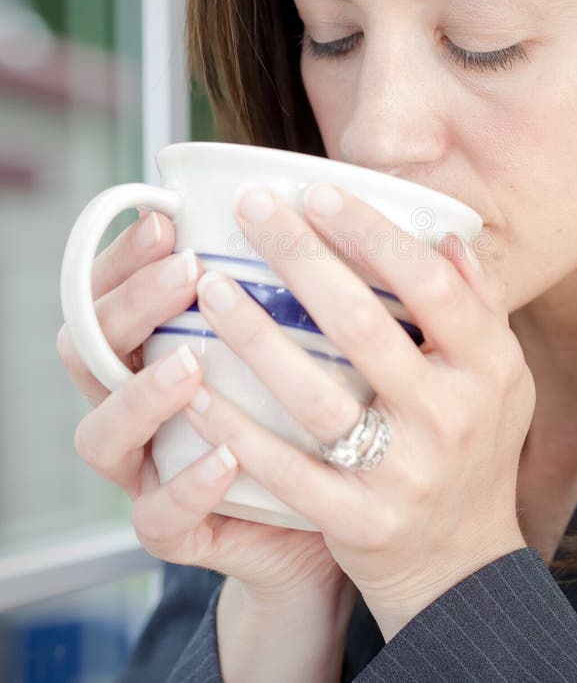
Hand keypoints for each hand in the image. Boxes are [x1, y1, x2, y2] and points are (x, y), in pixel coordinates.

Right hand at [56, 210, 347, 607]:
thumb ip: (295, 285)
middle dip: (131, 305)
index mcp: (153, 349)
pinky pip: (158, 515)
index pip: (107, 294)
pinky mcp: (177, 527)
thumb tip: (322, 207)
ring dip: (141, 395)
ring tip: (190, 363)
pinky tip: (228, 456)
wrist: (327, 511)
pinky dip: (189, 482)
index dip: (125, 256)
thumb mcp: (305, 340)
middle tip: (187, 273)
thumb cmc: (311, 410)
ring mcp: (148, 469)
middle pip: (91, 351)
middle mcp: (137, 406)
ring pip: (101, 435)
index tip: (167, 219)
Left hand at [184, 184, 533, 639]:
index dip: (372, 234)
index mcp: (489, 369)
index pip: (431, 284)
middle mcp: (452, 416)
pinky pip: (285, 469)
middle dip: (301, 257)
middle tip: (252, 209)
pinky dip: (234, 429)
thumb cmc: (474, 448)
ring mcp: (404, 473)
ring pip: (315, 393)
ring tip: (209, 286)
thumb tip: (448, 233)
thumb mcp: (501, 376)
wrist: (464, 564)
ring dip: (254, 334)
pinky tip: (193, 389)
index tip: (319, 192)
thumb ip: (478, 304)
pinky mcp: (357, 521)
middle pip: (365, 324)